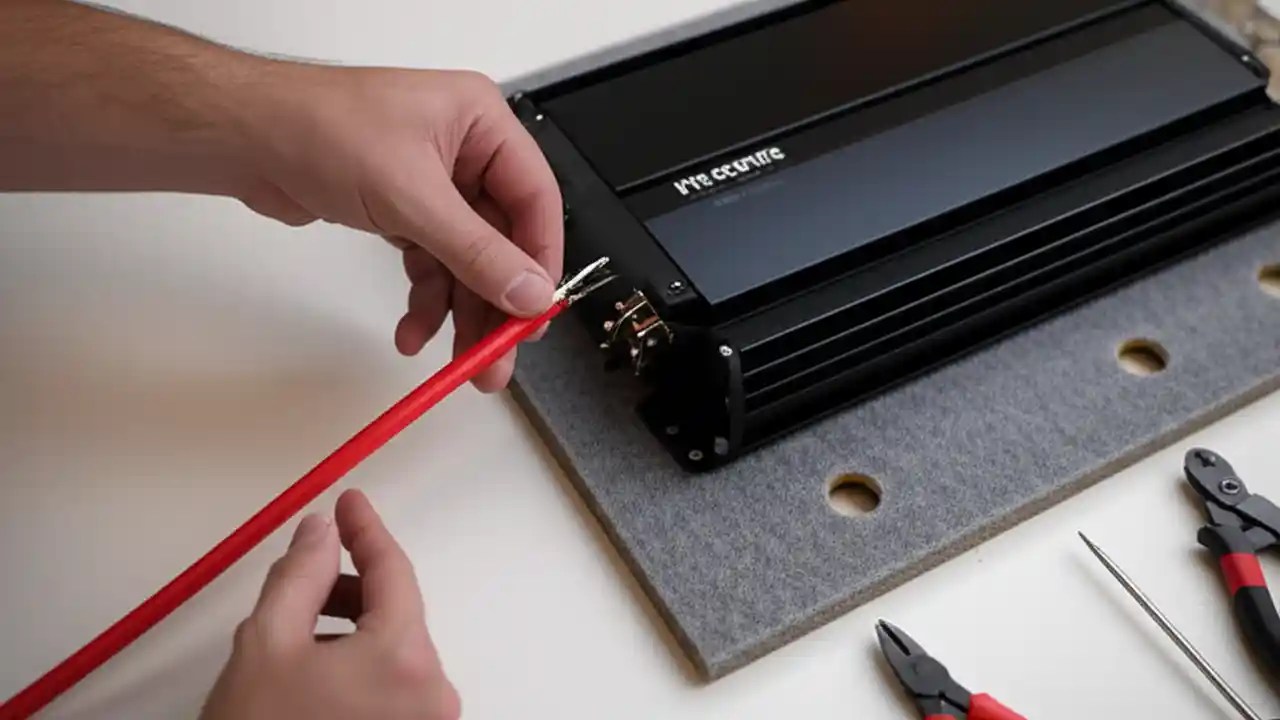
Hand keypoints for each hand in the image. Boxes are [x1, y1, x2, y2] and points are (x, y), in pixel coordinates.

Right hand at [199, 490, 459, 719]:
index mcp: (406, 657)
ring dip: (350, 632)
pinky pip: (395, 688)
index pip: (394, 569)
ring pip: (394, 651)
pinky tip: (313, 679)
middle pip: (397, 613)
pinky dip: (360, 669)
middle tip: (302, 582)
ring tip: (295, 646)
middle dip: (348, 590)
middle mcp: (434, 693)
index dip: (366, 528)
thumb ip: (299, 574)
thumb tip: (321, 532)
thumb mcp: (265, 643)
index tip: (349, 501)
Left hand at [238, 65, 563, 391]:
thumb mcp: (411, 198)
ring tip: (458, 364)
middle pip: (503, 240)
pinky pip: (432, 265)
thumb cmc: (318, 130)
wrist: (243, 138)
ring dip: (461, 314)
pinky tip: (412, 333)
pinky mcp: (403, 210)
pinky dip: (425, 302)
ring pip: (467, 262)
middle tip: (499, 357)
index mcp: (482, 124)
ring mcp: (434, 184)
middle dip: (498, 303)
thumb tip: (529, 293)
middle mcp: (465, 152)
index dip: (541, 261)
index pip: (536, 200)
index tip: (536, 313)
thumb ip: (477, 253)